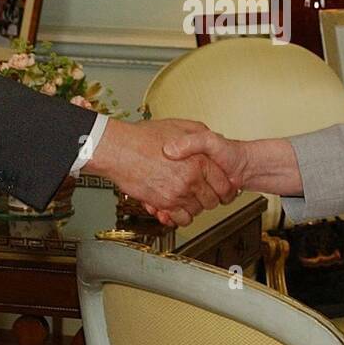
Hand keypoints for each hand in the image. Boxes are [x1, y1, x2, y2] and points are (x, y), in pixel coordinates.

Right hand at [83, 118, 238, 226]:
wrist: (118, 149)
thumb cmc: (142, 137)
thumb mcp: (179, 125)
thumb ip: (200, 133)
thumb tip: (212, 138)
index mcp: (199, 160)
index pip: (224, 183)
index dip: (225, 187)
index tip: (222, 188)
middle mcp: (191, 179)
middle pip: (213, 200)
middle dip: (209, 198)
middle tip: (204, 193)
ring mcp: (177, 193)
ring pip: (197, 211)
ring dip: (194, 207)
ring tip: (188, 198)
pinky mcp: (163, 203)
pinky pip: (181, 219)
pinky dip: (180, 216)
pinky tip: (177, 207)